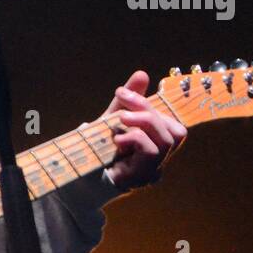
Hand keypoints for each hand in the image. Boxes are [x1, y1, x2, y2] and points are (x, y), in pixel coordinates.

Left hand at [99, 71, 186, 189]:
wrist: (76, 174)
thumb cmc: (99, 147)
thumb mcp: (114, 119)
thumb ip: (130, 100)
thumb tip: (142, 74)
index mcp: (157, 145)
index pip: (171, 122)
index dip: (149, 104)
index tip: (120, 92)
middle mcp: (161, 161)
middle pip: (175, 131)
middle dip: (148, 110)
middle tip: (121, 102)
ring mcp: (154, 171)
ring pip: (168, 140)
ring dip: (145, 122)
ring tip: (122, 119)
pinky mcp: (142, 178)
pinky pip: (152, 152)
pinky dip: (136, 138)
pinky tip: (117, 139)